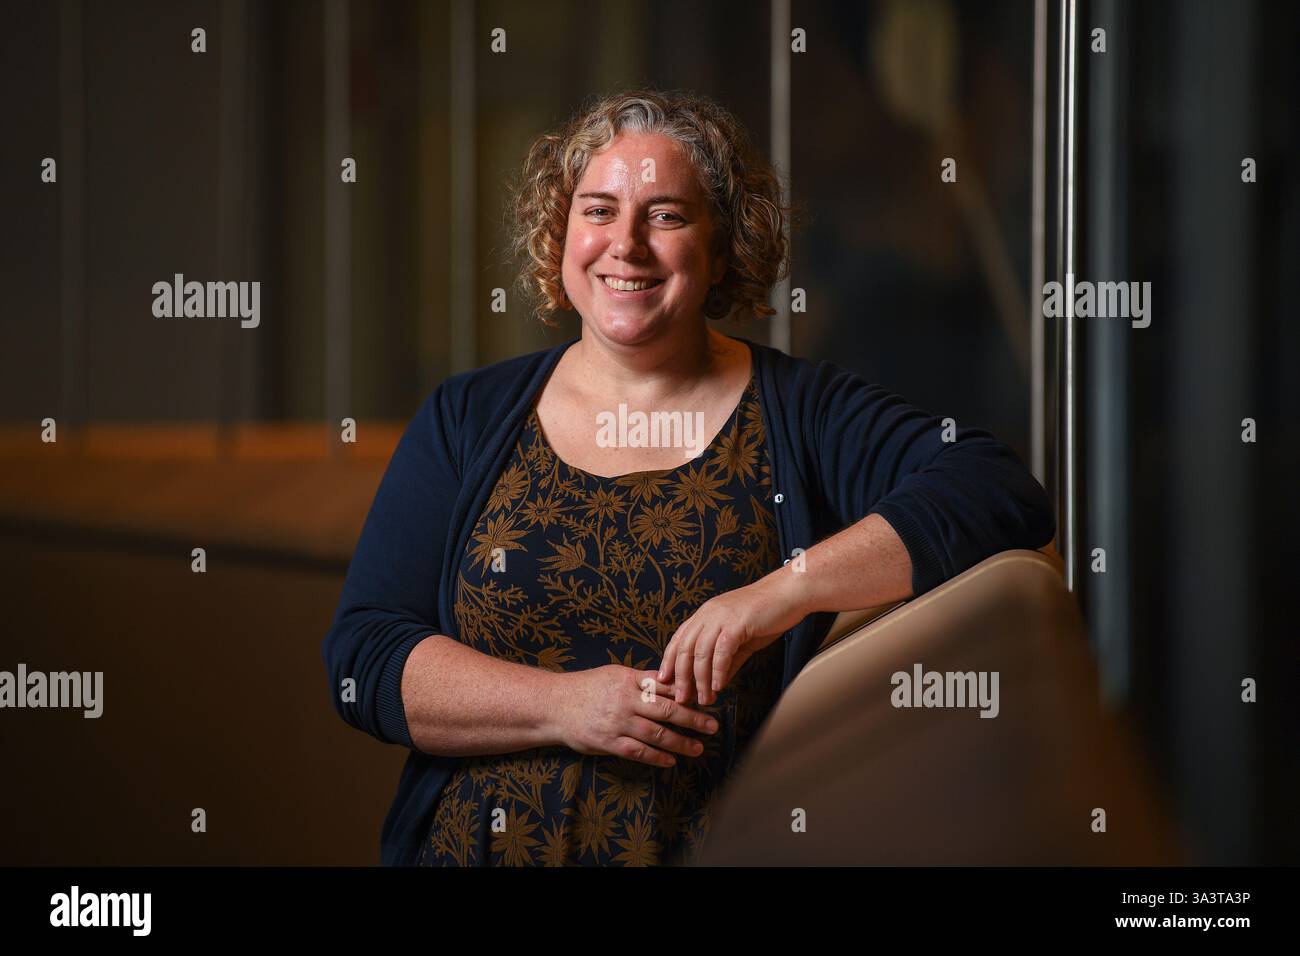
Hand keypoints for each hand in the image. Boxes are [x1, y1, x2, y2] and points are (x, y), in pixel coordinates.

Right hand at [555, 665, 719, 768]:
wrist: (555, 704)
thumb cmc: (587, 688)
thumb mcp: (614, 675)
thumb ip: (641, 680)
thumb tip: (671, 682)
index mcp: (629, 680)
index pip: (665, 686)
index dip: (688, 693)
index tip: (707, 699)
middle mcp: (626, 700)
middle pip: (668, 709)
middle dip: (693, 718)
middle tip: (712, 725)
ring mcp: (617, 722)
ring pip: (657, 733)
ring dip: (680, 742)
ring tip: (698, 747)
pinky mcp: (608, 742)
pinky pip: (638, 751)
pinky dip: (657, 757)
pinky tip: (671, 761)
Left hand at [656, 572, 808, 706]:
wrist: (790, 593)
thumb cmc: (767, 613)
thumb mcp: (741, 638)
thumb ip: (727, 659)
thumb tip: (718, 681)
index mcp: (706, 614)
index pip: (679, 639)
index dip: (669, 661)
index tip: (664, 680)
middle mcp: (709, 614)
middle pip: (685, 648)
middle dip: (681, 676)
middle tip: (682, 697)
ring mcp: (721, 617)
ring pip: (701, 652)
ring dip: (701, 680)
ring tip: (704, 699)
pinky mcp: (737, 623)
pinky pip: (722, 651)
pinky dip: (718, 671)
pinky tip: (719, 686)